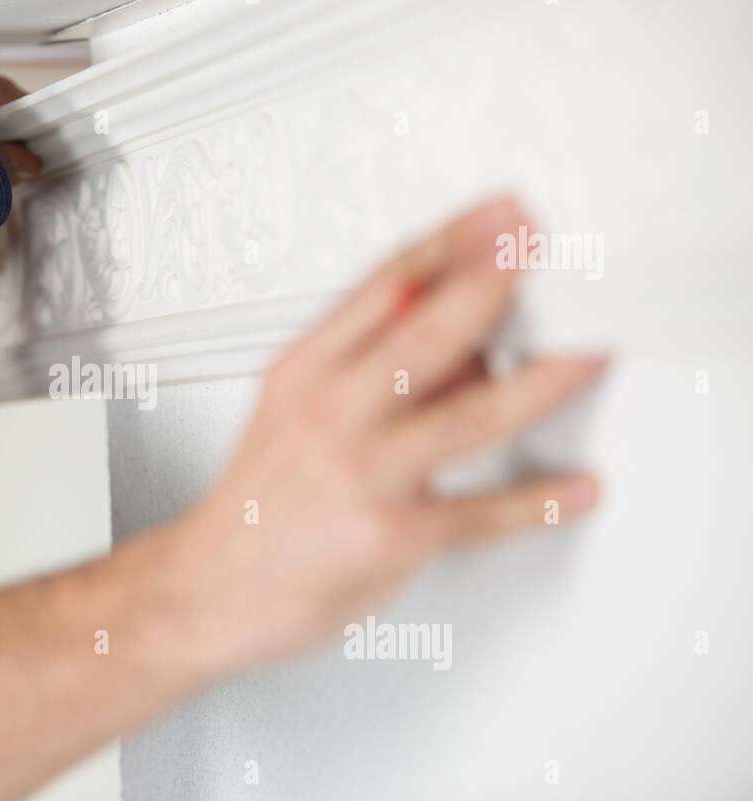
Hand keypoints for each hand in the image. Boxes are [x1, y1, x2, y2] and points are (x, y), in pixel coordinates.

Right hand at [164, 195, 608, 673]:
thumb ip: (366, 367)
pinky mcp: (389, 537)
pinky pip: (478, 515)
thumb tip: (462, 343)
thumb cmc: (256, 499)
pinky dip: (536, 502)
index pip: (384, 286)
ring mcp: (362, 474)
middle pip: (427, 333)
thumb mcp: (290, 409)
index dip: (452, 242)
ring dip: (541, 381)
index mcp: (303, 371)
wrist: (210, 586)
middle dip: (497, 285)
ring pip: (467, 415)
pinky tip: (575, 489)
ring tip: (590, 353)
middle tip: (547, 251)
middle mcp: (330, 414)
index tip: (500, 214)